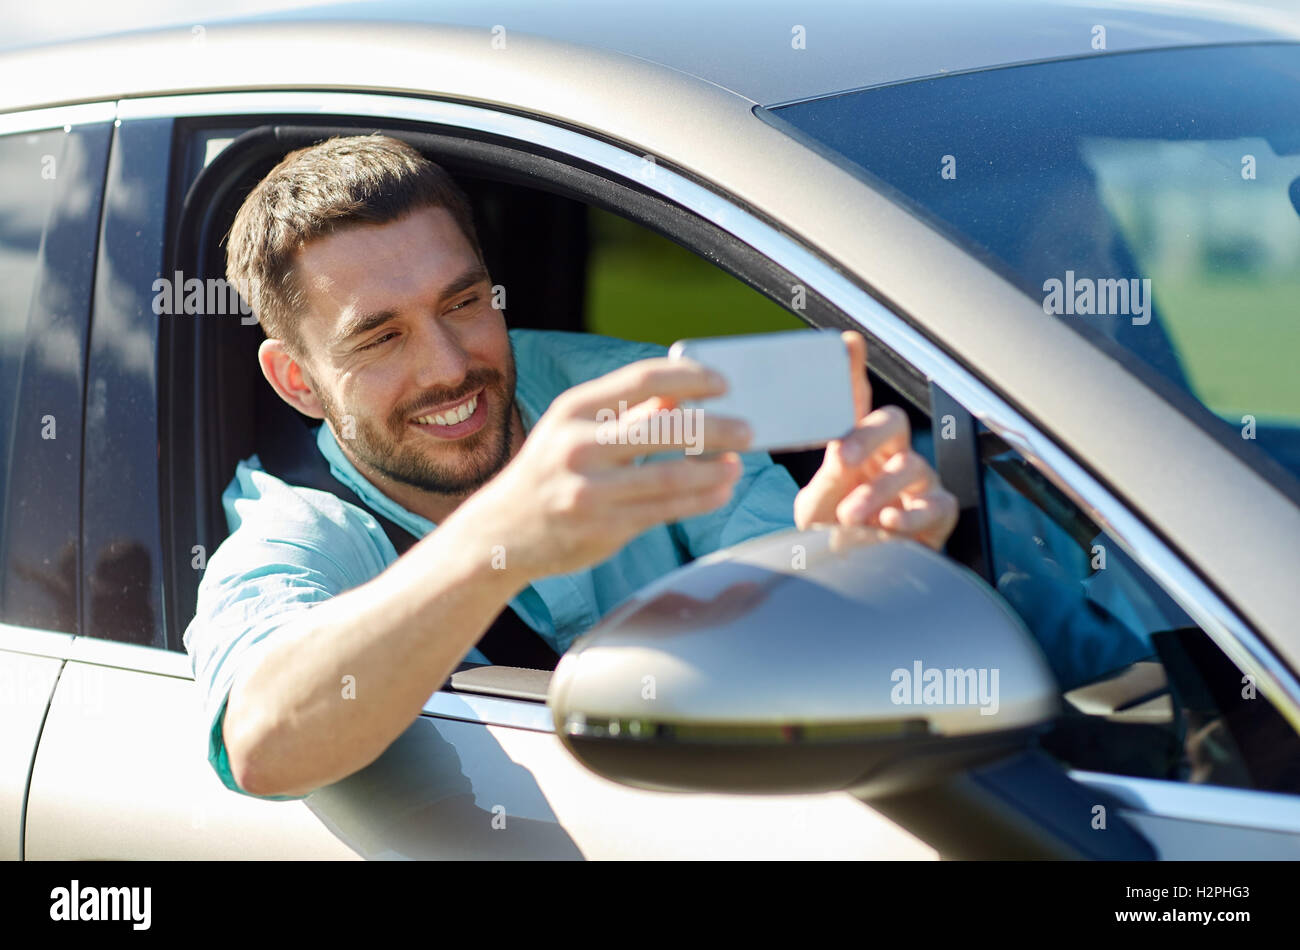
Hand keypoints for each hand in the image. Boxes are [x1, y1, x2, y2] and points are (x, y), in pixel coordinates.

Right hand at [468, 357, 753, 580]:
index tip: (724, 384)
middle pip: (665, 428)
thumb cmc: (548, 472)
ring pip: (670, 477)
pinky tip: (719, 491)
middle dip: (717, 428)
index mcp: (573, 410)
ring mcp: (589, 492)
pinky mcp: (601, 529)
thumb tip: (683, 393)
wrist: (500, 531)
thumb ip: (627, 412)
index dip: (691, 378)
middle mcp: (578, 447)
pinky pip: (664, 512)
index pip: (643, 379)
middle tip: (749, 429)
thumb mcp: (575, 430)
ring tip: (737, 463)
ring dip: (714, 470)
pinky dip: (700, 501)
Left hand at [793, 331, 958, 550]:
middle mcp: (889, 457)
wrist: (851, 575)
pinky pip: (936, 504)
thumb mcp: (816, 506)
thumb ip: (827, 479)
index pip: (856, 403)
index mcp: (856, 446)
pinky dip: (911, 514)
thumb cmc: (832, 534)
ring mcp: (917, 484)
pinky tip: (888, 524)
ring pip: (912, 466)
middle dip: (869, 435)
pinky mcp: (937, 514)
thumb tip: (840, 453)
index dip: (852, 372)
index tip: (847, 345)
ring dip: (878, 490)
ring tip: (850, 515)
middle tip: (842, 459)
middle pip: (894, 422)